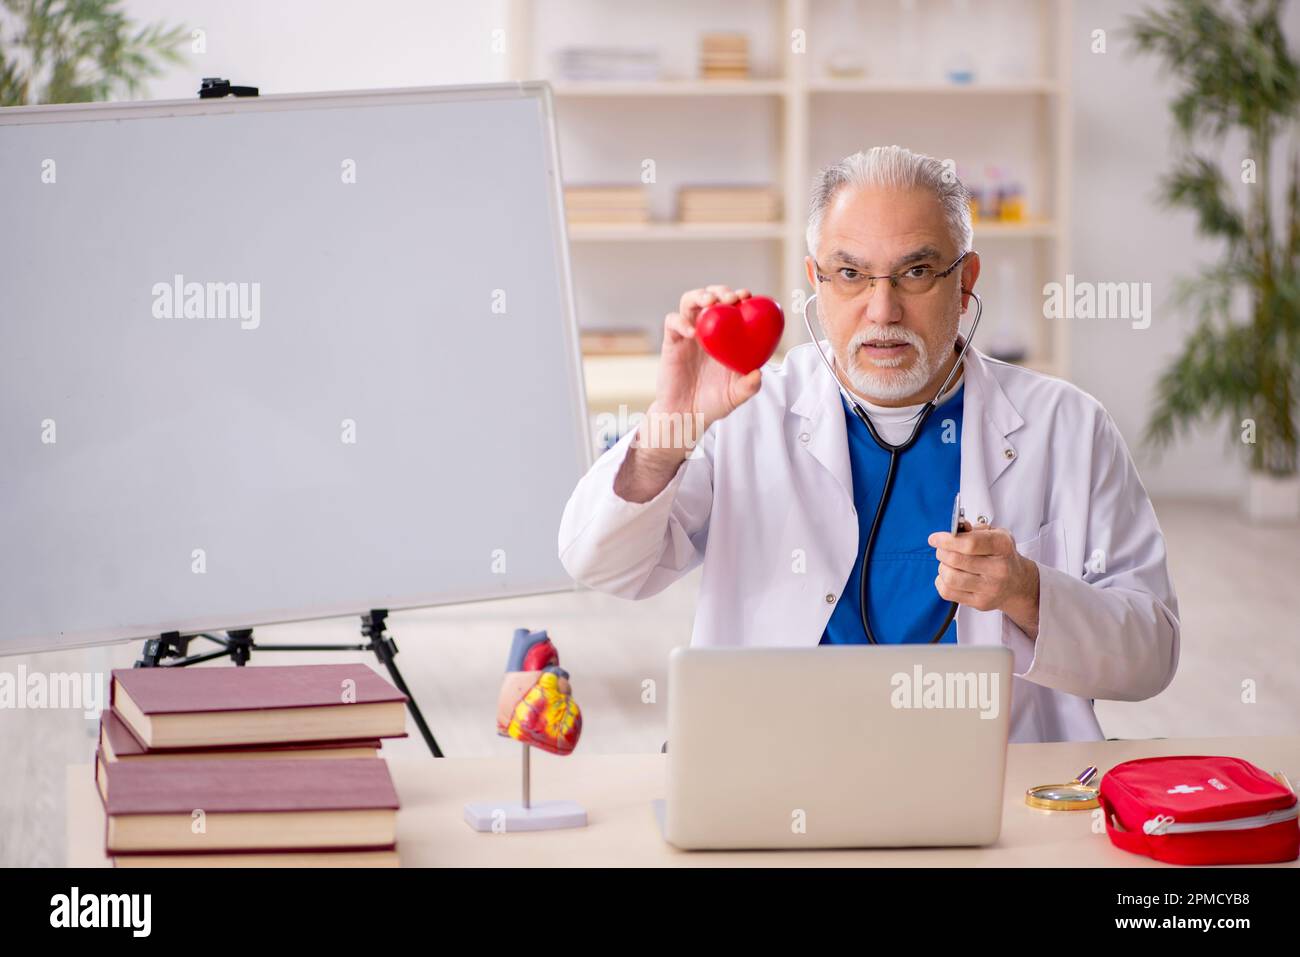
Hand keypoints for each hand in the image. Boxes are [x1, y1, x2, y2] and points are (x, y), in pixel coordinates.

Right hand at [651, 285, 762, 436]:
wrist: (685, 416)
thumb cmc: (713, 403)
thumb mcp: (735, 397)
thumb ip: (748, 387)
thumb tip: (758, 373)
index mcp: (726, 337)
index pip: (733, 308)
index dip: (740, 297)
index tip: (748, 296)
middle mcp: (707, 331)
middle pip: (711, 298)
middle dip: (721, 291)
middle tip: (730, 298)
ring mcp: (688, 334)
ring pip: (689, 302)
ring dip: (700, 296)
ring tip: (711, 302)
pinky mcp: (671, 342)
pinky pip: (673, 322)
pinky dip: (681, 321)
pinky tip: (692, 331)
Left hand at [927, 521, 1040, 638]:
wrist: (1017, 583)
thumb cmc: (1001, 555)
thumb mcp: (995, 535)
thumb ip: (975, 530)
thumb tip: (956, 529)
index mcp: (1002, 547)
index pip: (970, 544)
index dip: (947, 540)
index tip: (934, 538)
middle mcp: (999, 569)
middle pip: (956, 560)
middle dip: (942, 552)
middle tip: (941, 549)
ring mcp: (990, 589)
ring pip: (950, 577)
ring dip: (942, 567)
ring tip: (946, 563)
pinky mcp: (981, 603)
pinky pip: (948, 592)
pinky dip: (941, 581)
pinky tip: (948, 576)